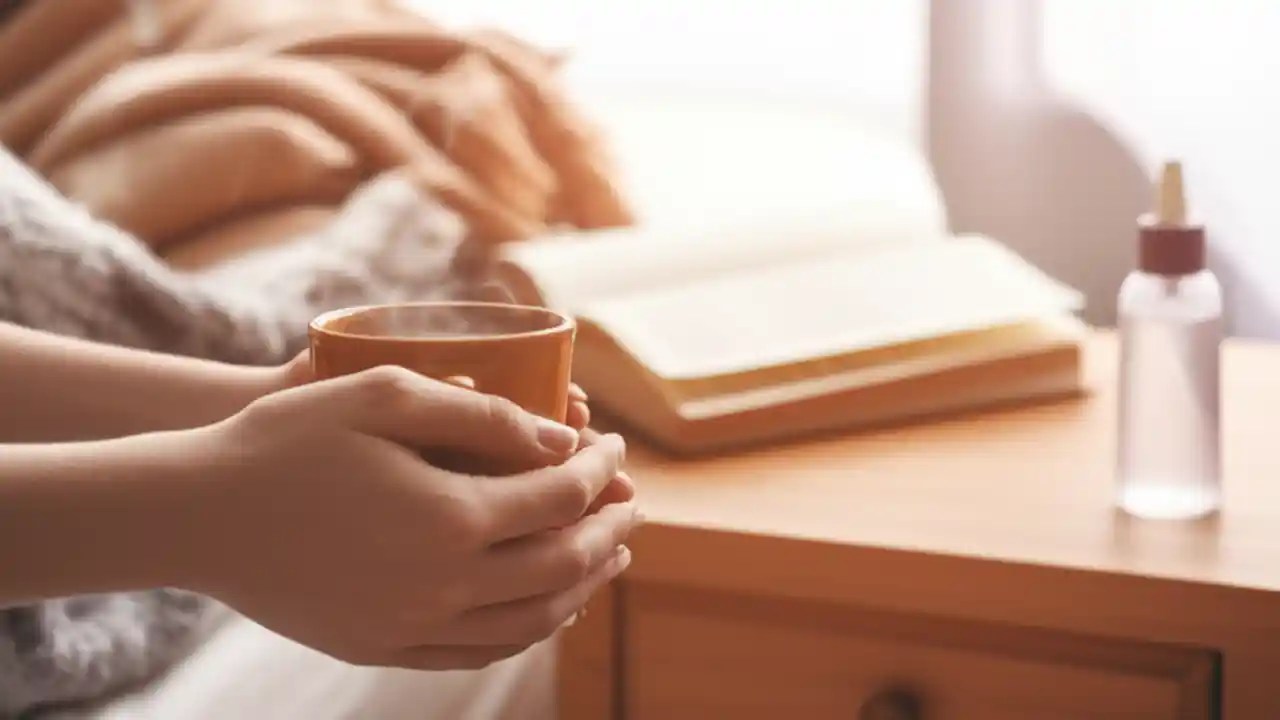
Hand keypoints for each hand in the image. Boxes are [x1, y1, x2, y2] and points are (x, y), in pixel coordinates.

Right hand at [187, 366, 640, 669]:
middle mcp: (442, 583)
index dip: (600, 469)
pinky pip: (478, 650)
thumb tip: (562, 440)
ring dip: (582, 586)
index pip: (562, 497)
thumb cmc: (285, 438)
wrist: (193, 515)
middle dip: (608, 530)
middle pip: (563, 564)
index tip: (615, 448)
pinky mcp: (381, 647)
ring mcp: (412, 624)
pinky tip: (540, 604)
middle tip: (631, 504)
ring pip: (532, 619)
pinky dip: (527, 628)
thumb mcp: (384, 393)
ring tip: (606, 557)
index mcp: (450, 515)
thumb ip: (484, 416)